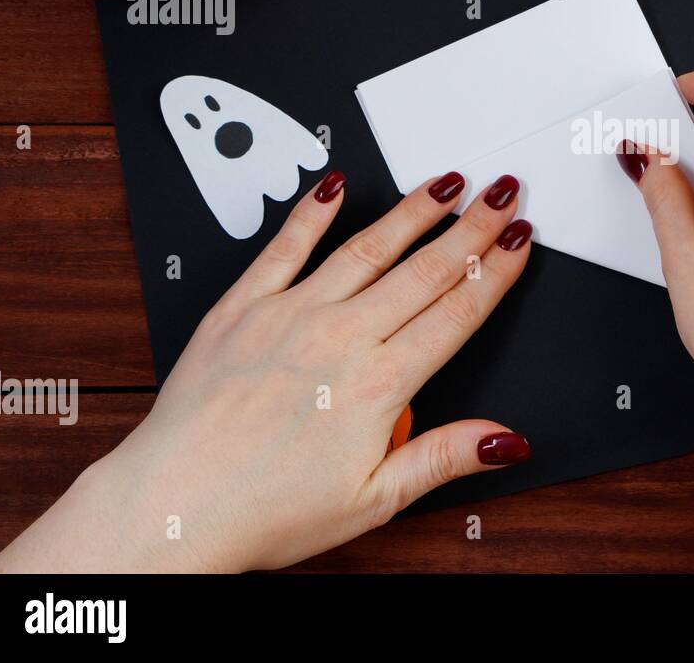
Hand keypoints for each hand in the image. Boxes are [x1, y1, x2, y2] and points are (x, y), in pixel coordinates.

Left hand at [0, 170, 533, 572]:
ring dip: (412, 211)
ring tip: (445, 183)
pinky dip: (313, 213)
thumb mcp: (375, 500)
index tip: (520, 239)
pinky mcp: (242, 308)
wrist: (173, 506)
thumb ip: (445, 457)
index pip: (456, 312)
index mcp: (379, 385)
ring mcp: (290, 316)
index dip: (496, 271)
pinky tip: (336, 186)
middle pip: (424, 270)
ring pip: (366, 249)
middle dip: (472, 227)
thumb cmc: (265, 510)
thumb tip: (505, 440)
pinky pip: (284, 247)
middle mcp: (339, 339)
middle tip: (502, 192)